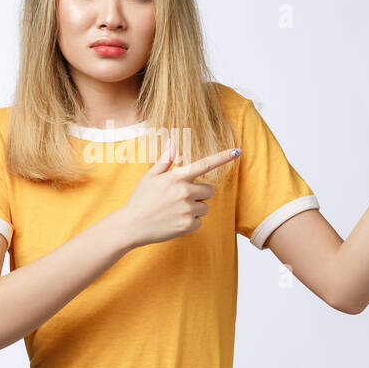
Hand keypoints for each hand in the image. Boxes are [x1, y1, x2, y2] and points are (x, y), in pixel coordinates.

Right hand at [113, 133, 241, 248]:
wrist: (131, 226)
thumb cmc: (140, 199)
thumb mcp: (150, 177)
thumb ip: (165, 160)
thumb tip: (172, 141)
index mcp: (177, 177)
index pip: (205, 164)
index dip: (223, 157)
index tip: (237, 151)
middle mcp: (185, 192)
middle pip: (209, 190)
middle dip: (200, 194)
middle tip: (182, 198)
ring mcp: (187, 209)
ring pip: (205, 207)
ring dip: (195, 208)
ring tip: (175, 211)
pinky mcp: (188, 225)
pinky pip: (200, 221)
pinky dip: (190, 222)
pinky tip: (175, 221)